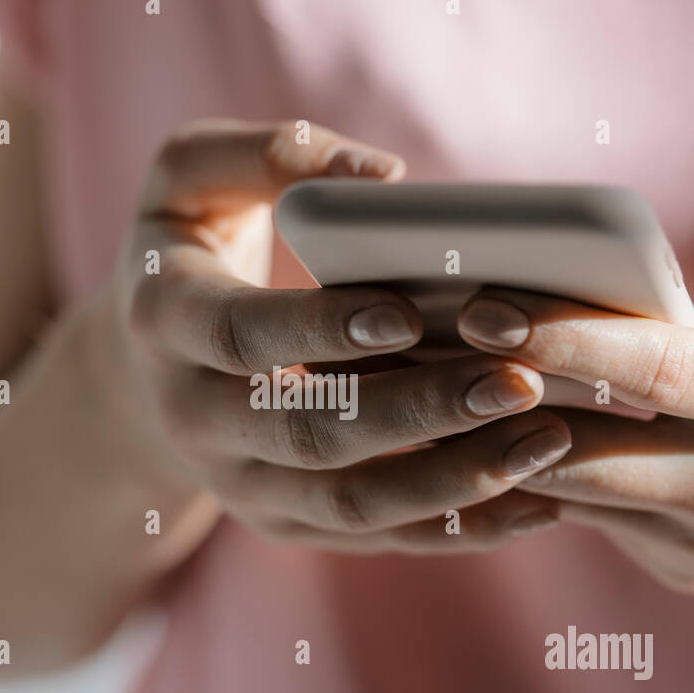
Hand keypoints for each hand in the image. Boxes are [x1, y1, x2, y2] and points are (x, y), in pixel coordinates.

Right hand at [107, 119, 573, 553]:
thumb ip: (271, 154)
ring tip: (549, 444)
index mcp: (165, 321)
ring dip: (452, 482)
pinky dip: (457, 528)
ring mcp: (239, 484)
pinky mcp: (284, 522)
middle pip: (306, 433)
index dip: (320, 329)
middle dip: (416, 412)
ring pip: (348, 505)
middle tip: (518, 382)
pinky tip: (536, 501)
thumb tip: (383, 181)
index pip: (239, 335)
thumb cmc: (188, 249)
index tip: (410, 311)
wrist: (144, 371)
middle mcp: (192, 419)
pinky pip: (375, 538)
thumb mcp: (191, 178)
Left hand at [457, 91, 693, 593]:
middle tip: (417, 347)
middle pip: (585, 445)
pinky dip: (536, 476)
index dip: (562, 336)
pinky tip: (480, 431)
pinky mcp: (688, 571)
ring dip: (495, 442)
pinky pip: (590, 519)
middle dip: (494, 397)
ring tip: (425, 386)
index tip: (481, 303)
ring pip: (572, 492)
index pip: (652, 367)